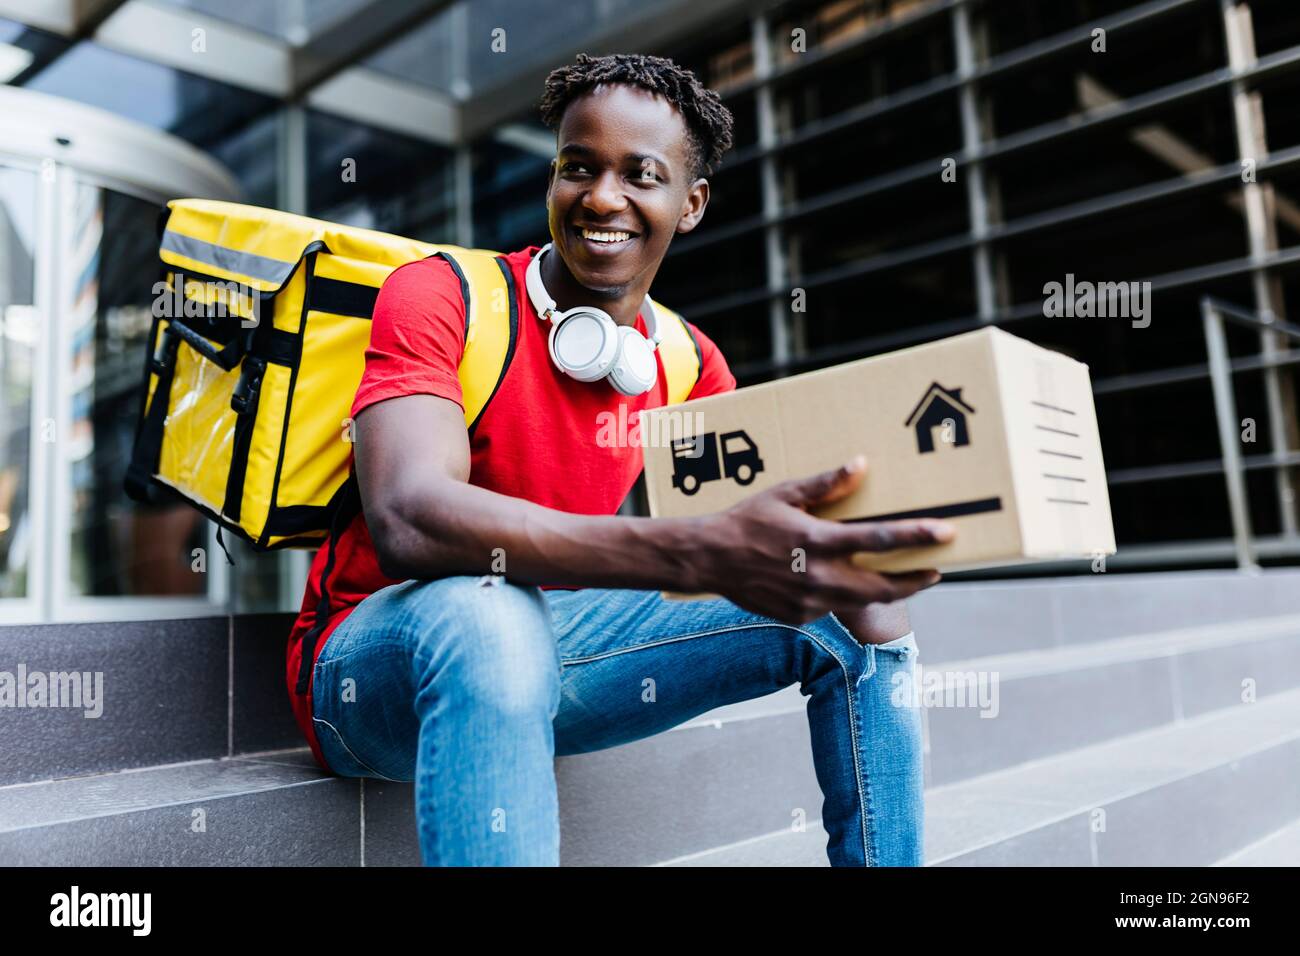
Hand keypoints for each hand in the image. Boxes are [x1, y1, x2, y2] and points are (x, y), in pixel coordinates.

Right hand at [690, 455, 954, 624]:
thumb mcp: (785, 494)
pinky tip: (855, 584)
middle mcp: (817, 576)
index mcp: (817, 540)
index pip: (880, 538)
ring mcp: (809, 600)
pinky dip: (850, 595)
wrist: (710, 560)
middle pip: (882, 584)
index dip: (917, 536)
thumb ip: (826, 484)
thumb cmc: (747, 520)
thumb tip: (860, 465)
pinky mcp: (800, 616)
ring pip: (863, 601)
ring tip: (911, 580)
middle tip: (937, 570)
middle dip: (915, 579)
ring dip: (892, 590)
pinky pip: (835, 607)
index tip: (946, 533)